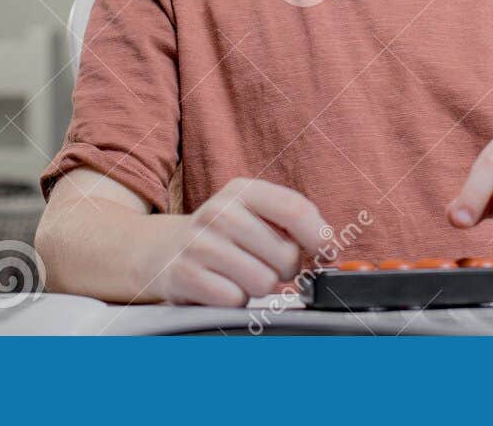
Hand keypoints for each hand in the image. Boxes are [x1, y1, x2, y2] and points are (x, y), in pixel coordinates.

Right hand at [148, 177, 330, 305]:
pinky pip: (235, 300)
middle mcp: (220, 212)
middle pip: (286, 256)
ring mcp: (200, 243)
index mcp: (243, 191)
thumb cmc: (224, 237)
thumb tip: (330, 251)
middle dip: (285, 270)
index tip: (326, 254)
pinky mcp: (185, 275)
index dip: (320, 237)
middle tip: (265, 265)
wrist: (162, 252)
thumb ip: (293, 225)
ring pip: (264, 282)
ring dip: (258, 287)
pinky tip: (220, 286)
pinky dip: (234, 301)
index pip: (295, 209)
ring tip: (240, 275)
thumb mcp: (254, 215)